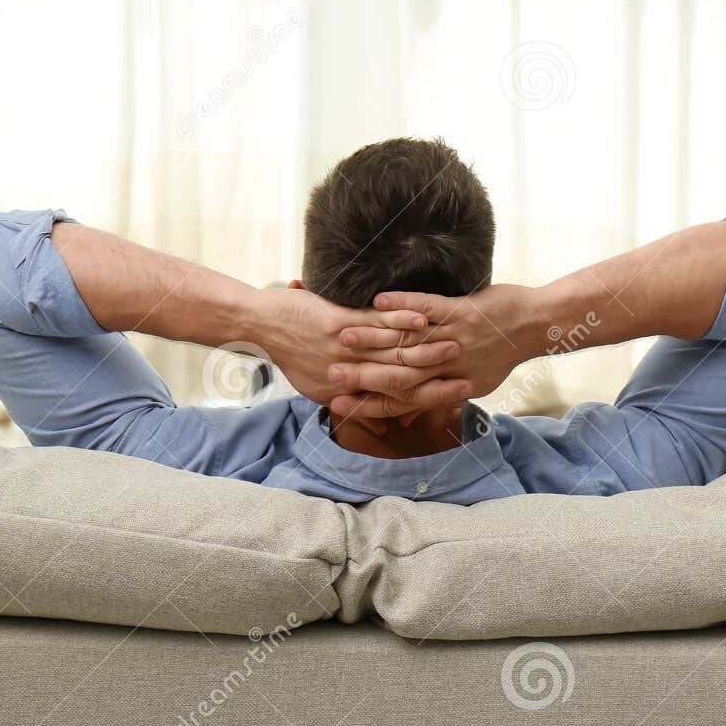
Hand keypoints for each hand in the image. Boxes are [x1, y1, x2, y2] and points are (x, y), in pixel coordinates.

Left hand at [248, 287, 467, 411]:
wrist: (258, 326)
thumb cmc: (286, 351)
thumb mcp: (313, 383)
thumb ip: (344, 394)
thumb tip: (369, 406)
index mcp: (342, 394)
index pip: (393, 403)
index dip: (426, 402)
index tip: (453, 397)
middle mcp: (346, 377)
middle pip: (402, 382)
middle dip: (438, 381)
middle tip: (467, 378)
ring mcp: (343, 351)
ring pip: (394, 352)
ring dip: (428, 350)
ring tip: (457, 346)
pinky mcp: (339, 324)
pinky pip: (376, 324)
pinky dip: (401, 321)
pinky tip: (423, 319)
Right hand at [326, 284, 539, 418]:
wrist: (536, 326)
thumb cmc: (502, 354)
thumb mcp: (472, 383)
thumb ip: (437, 395)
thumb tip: (406, 416)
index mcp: (449, 388)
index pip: (401, 401)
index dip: (368, 403)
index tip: (337, 402)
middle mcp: (449, 368)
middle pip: (396, 375)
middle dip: (359, 374)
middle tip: (328, 371)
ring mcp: (454, 339)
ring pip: (406, 342)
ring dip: (372, 337)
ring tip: (341, 335)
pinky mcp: (461, 312)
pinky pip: (426, 308)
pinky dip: (401, 305)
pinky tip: (376, 301)